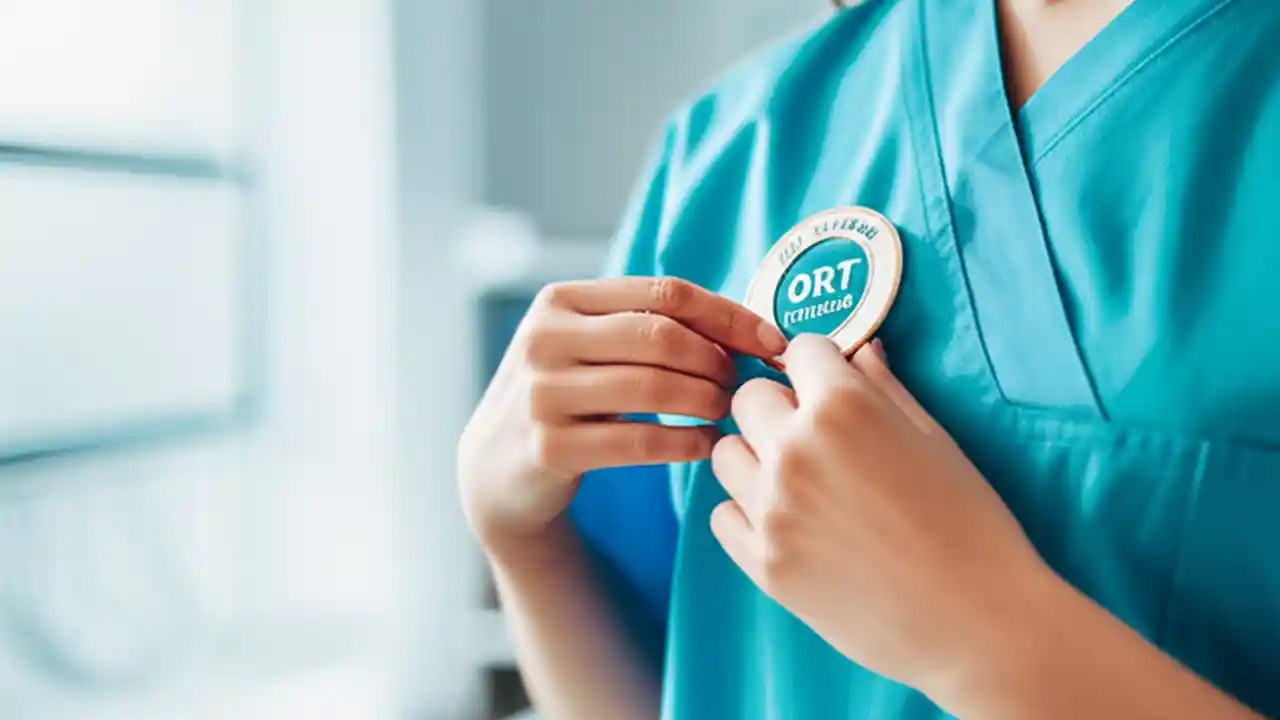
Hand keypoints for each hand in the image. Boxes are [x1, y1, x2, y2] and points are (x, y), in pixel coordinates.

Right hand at [459, 276, 788, 559]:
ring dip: (707, 400)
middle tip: (743, 382)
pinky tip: (706, 444)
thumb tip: (748, 326)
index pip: (664, 293)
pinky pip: (640, 441)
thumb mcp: (585, 345)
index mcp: (560, 300)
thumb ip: (644, 325)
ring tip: (727, 411)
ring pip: (654, 386)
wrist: (496, 466)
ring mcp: (542, 394)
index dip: (727, 314)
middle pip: (662, 336)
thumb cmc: (565, 395)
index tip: (770, 339)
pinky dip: (686, 442)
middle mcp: (545, 339)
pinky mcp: (549, 447)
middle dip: (718, 359)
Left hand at [709, 335, 1050, 700]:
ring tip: (801, 483)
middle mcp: (794, 449)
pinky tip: (789, 524)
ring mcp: (771, 509)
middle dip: (779, 407)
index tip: (832, 387)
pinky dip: (747, 513)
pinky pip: (722, 515)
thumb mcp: (935, 440)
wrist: (979, 624)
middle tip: (817, 438)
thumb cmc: (971, 525)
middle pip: (748, 398)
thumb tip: (860, 351)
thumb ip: (885, 389)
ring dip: (755, 458)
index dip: (819, 367)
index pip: (800, 350)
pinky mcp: (762, 562)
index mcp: (843, 407)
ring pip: (725, 454)